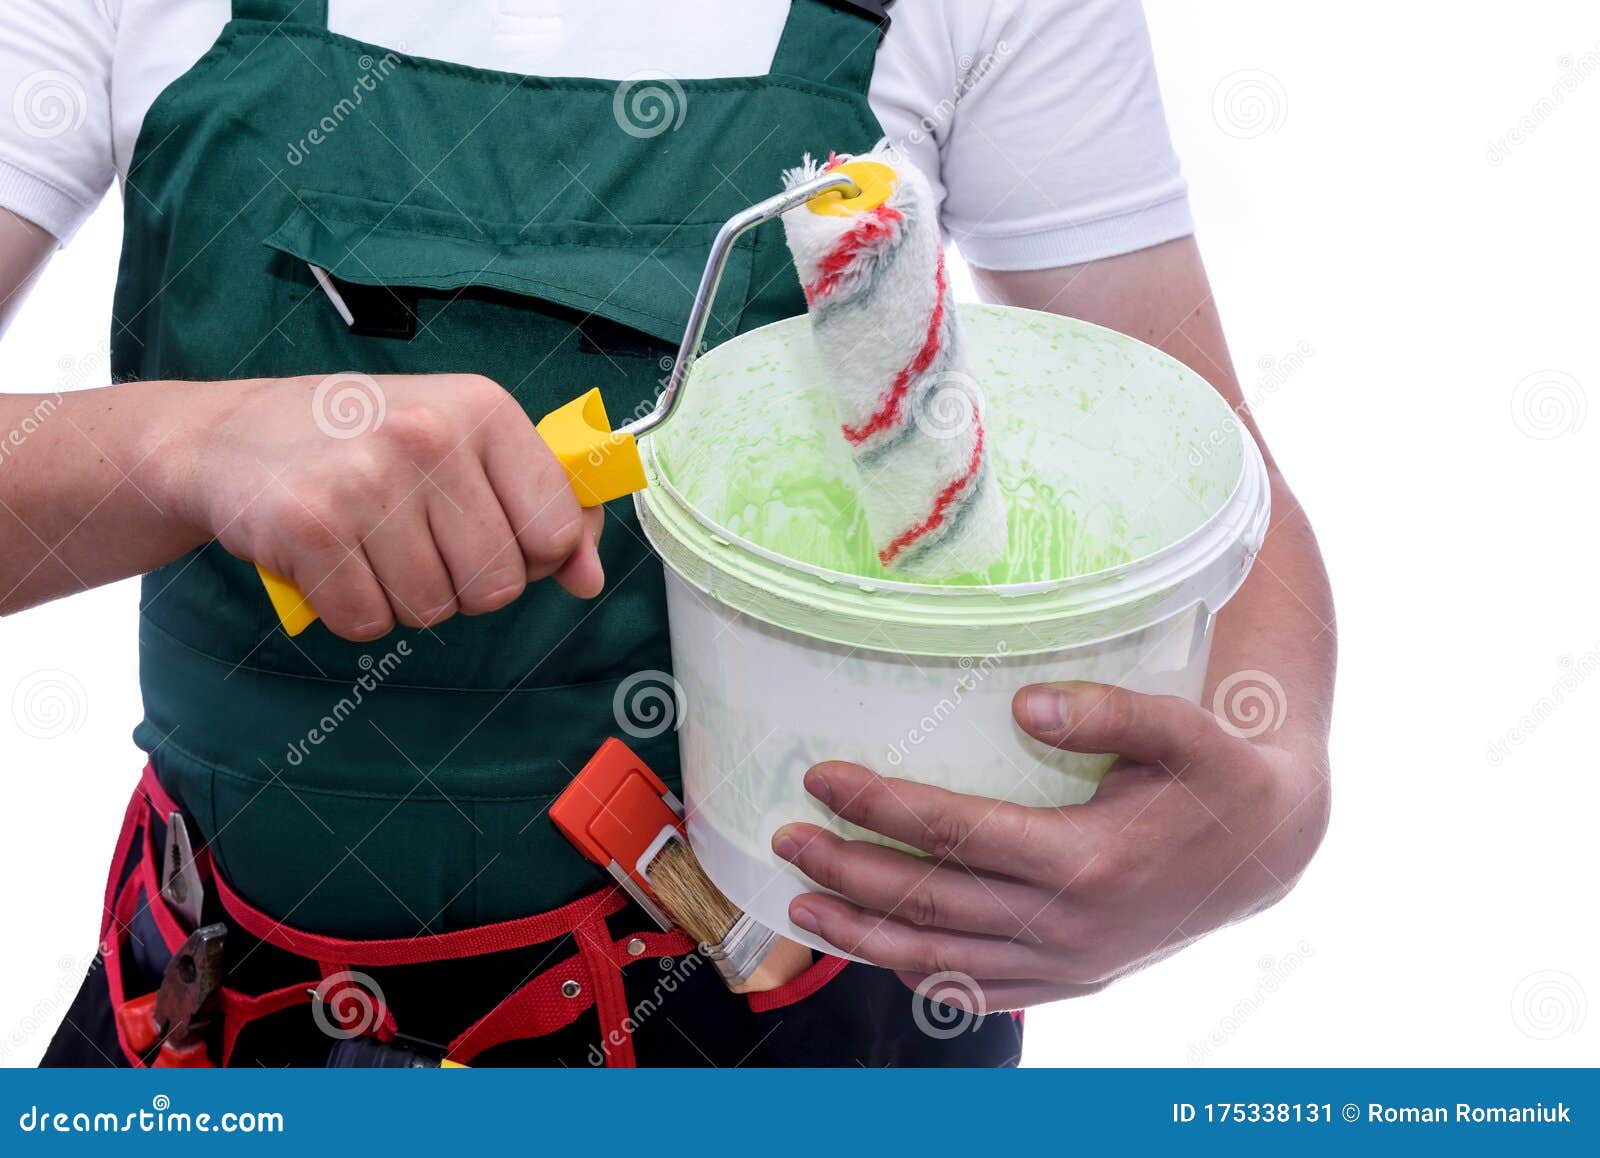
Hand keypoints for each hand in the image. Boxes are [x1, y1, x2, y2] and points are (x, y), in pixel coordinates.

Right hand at [156, 373, 601, 639]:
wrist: (227, 438)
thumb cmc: (362, 444)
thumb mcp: (462, 447)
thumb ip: (541, 507)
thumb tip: (591, 578)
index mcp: (484, 410)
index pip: (556, 530)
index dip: (528, 556)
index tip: (488, 534)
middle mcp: (430, 437)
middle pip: (497, 585)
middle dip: (462, 584)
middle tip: (413, 540)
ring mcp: (368, 480)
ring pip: (434, 609)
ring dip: (403, 598)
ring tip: (369, 544)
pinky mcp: (311, 528)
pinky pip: (369, 622)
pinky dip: (351, 610)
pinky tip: (330, 560)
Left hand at [770, 681, 1329, 1008]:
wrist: (1270, 849)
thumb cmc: (1218, 775)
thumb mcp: (1181, 727)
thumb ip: (1106, 710)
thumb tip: (1024, 702)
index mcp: (1087, 858)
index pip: (953, 832)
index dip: (880, 806)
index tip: (822, 777)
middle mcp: (1069, 923)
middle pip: (931, 901)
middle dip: (848, 871)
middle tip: (786, 840)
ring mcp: (1070, 962)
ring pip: (944, 959)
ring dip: (866, 934)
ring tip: (802, 906)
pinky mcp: (1076, 979)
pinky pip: (982, 990)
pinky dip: (921, 975)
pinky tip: (880, 954)